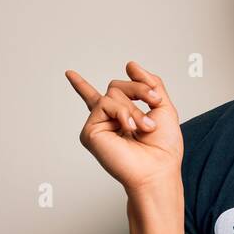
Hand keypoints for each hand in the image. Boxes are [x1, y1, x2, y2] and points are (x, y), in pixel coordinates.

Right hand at [65, 61, 183, 193]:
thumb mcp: (163, 107)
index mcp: (121, 118)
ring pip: (112, 93)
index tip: (69, 74)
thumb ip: (150, 83)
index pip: (101, 99)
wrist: (158, 169)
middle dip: (139, 91)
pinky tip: (129, 129)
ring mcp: (97, 126)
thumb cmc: (164, 147)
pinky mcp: (90, 132)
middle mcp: (107, 122)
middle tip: (154, 106)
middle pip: (115, 86)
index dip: (81, 86)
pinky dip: (122, 113)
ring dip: (134, 108)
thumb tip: (130, 65)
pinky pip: (104, 103)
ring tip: (143, 127)